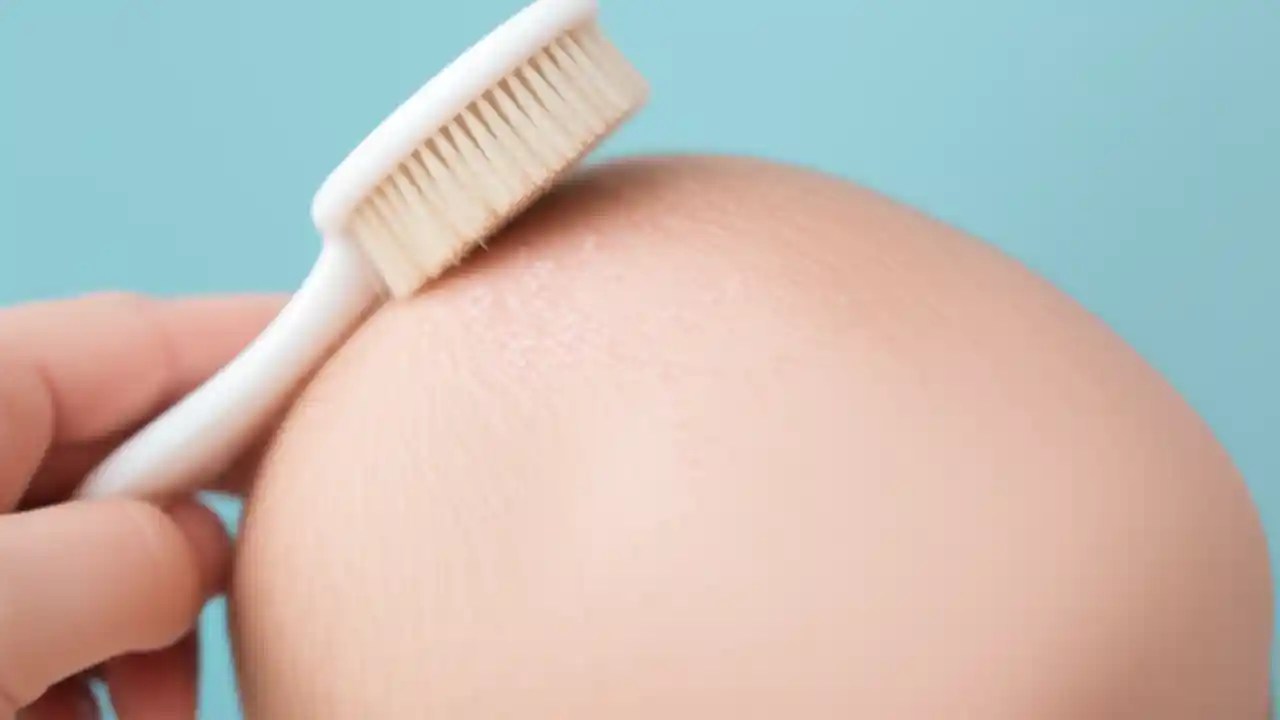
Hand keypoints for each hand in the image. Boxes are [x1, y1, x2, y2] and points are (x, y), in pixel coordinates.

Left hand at [0, 293, 280, 718]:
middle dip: (204, 527)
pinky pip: (53, 607)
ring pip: (100, 540)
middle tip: (267, 586)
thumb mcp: (3, 612)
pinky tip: (98, 710)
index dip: (267, 348)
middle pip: (136, 447)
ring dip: (155, 623)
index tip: (365, 367)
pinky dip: (97, 663)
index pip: (145, 340)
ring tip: (156, 705)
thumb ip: (130, 559)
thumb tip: (201, 556)